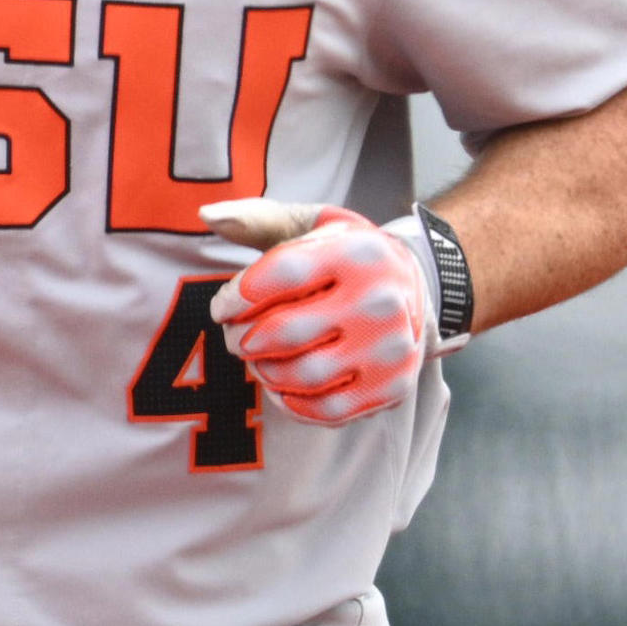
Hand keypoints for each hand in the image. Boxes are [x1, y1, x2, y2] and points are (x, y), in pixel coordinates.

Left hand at [203, 199, 430, 426]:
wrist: (420, 290)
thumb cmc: (351, 257)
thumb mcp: (314, 225)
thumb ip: (259, 219)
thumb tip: (206, 214)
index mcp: (359, 252)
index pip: (279, 275)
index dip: (236, 296)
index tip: (222, 307)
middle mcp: (380, 300)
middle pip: (283, 332)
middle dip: (241, 339)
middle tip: (233, 337)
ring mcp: (390, 348)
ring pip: (301, 375)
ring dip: (263, 371)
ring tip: (258, 359)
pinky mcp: (392, 387)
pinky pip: (327, 411)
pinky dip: (292, 403)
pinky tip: (283, 385)